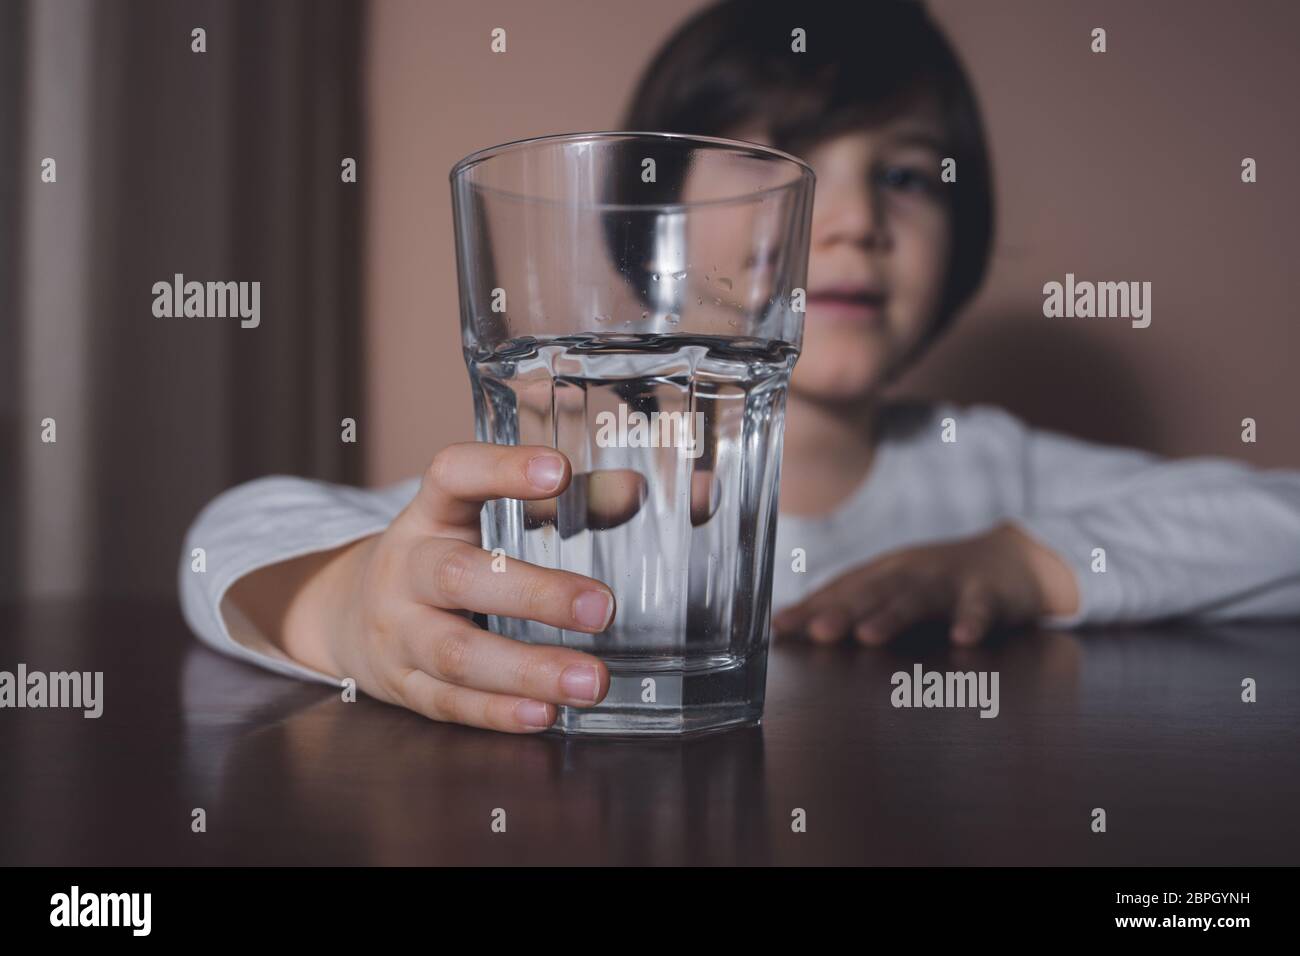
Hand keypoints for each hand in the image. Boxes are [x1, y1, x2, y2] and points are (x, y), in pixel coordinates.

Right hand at [267, 443, 642, 732]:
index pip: (453, 476)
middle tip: (603, 608)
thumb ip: (560, 507)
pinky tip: (545, 713)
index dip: (501, 470)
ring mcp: (398, 632)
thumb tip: (634, 490)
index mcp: (430, 514)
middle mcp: (406, 569)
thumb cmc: (444, 557)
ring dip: (527, 670)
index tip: (560, 470)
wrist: (347, 614)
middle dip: (535, 595)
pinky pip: (450, 703)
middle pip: (458, 577)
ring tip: (591, 680)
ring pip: (456, 653)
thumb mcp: (484, 522)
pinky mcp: (403, 686)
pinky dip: (499, 713)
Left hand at [771, 524, 1078, 646]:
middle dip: (843, 611)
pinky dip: (972, 622)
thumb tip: (783, 623)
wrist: (1013, 560)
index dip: (810, 608)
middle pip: (873, 591)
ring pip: (919, 598)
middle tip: (816, 632)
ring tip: (868, 637)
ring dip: (893, 616)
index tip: (778, 630)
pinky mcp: (989, 594)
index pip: (841, 590)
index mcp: (884, 572)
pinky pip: (981, 609)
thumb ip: (845, 604)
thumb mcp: (892, 587)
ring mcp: (950, 581)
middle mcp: (911, 572)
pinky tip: (962, 640)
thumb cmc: (938, 582)